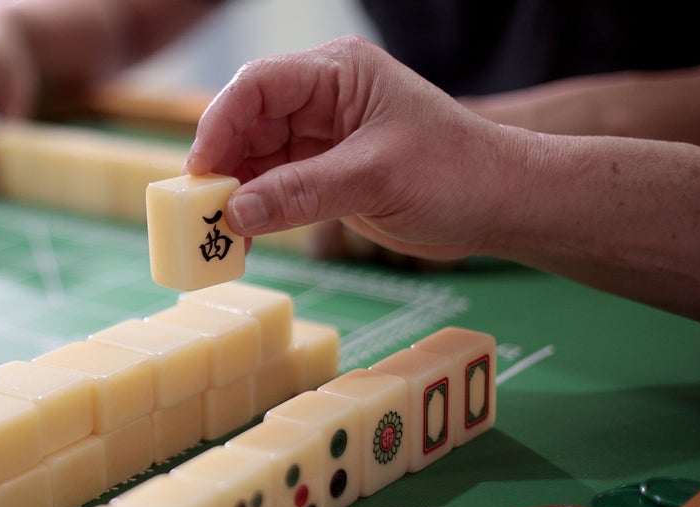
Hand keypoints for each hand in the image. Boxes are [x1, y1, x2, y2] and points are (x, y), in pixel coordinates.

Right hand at [186, 36, 521, 262]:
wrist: (501, 205)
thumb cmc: (456, 173)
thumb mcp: (374, 179)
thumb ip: (300, 193)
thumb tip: (233, 214)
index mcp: (337, 73)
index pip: (257, 86)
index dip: (219, 125)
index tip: (199, 172)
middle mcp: (322, 98)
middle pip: (246, 123)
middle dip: (220, 166)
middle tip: (200, 212)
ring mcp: (321, 137)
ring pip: (254, 158)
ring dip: (234, 194)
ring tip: (217, 235)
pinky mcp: (324, 173)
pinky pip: (273, 187)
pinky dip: (254, 211)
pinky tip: (242, 239)